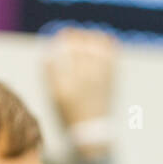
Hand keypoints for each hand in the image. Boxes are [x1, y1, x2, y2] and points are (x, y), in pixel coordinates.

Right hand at [45, 28, 116, 155]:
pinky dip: (110, 45)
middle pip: (86, 43)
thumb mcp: (56, 94)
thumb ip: (51, 72)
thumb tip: (48, 53)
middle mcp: (90, 73)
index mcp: (74, 75)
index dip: (67, 35)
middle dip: (79, 34)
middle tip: (74, 34)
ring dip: (94, 36)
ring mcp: (104, 75)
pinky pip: (114, 56)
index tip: (64, 33)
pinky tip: (105, 40)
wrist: (94, 130)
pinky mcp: (113, 78)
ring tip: (88, 36)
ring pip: (102, 46)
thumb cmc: (71, 111)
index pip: (71, 46)